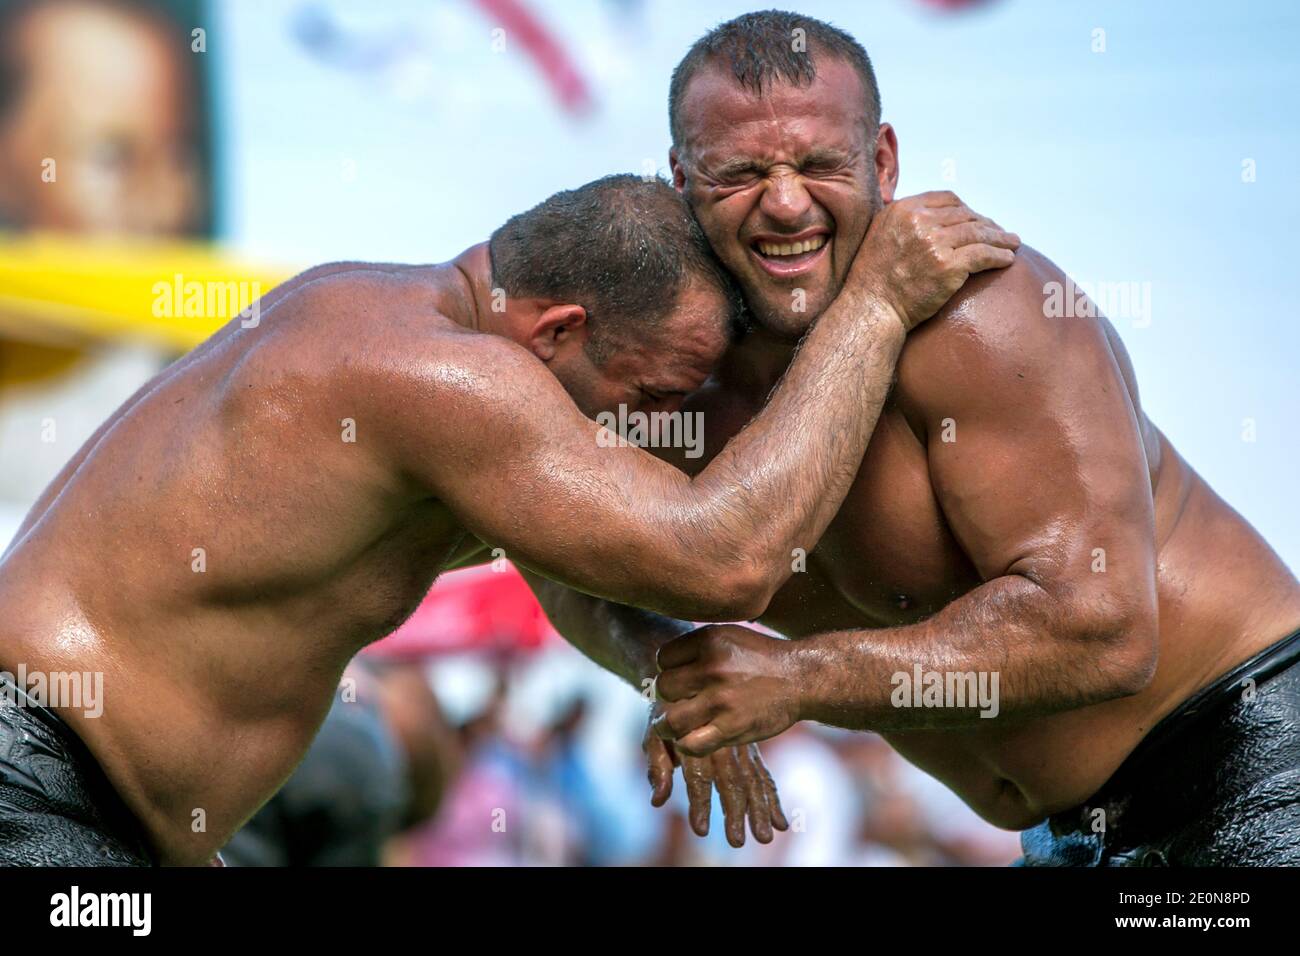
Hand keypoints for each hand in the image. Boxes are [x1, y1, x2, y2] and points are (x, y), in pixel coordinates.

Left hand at [644, 704, 787, 846]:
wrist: (692, 680)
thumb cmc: (666, 713)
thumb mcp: (655, 733)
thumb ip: (657, 765)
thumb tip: (657, 802)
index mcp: (697, 738)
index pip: (698, 777)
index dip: (699, 803)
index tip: (701, 829)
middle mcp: (723, 743)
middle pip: (731, 781)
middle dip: (735, 813)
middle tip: (737, 840)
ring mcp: (740, 746)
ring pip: (753, 781)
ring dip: (759, 811)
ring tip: (764, 837)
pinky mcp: (751, 751)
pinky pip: (764, 776)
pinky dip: (773, 800)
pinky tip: (780, 823)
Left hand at [652, 624, 802, 756]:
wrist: (800, 678)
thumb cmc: (760, 657)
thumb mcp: (728, 636)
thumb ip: (696, 646)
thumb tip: (658, 665)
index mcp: (709, 640)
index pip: (663, 658)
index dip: (668, 669)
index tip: (681, 677)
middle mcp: (713, 668)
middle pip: (663, 688)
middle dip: (668, 697)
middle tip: (680, 701)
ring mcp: (722, 700)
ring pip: (671, 721)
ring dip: (669, 726)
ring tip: (674, 725)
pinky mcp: (732, 727)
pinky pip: (691, 745)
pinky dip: (686, 745)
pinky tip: (692, 739)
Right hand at [849, 191, 1019, 331]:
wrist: (870, 308)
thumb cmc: (873, 278)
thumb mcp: (880, 233)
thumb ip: (903, 220)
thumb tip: (928, 215)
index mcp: (904, 209)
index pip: (947, 199)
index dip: (966, 209)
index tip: (976, 219)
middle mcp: (920, 221)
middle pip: (966, 215)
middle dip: (986, 223)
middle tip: (1000, 233)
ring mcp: (935, 243)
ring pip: (979, 233)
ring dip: (1000, 238)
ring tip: (1013, 243)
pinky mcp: (949, 266)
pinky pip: (983, 255)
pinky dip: (999, 256)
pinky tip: (1008, 259)